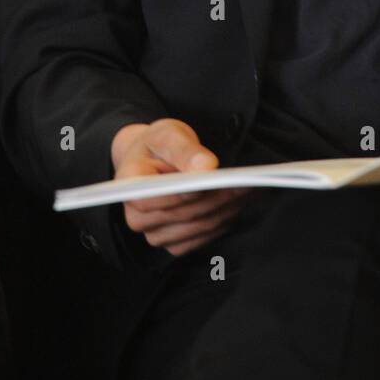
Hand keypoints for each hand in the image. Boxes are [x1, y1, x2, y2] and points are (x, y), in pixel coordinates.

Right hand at [111, 118, 253, 256]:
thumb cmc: (160, 145)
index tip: (211, 182)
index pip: (150, 198)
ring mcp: (156, 235)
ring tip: (251, 188)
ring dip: (228, 208)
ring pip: (200, 226)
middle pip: (184, 213)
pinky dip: (226, 219)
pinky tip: (240, 201)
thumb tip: (207, 167)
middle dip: (218, 196)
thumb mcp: (169, 135)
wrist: (155, 161)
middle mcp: (137, 218)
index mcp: (128, 186)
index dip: (182, 193)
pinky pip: (206, 237)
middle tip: (248, 181)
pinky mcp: (177, 244)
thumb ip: (185, 150)